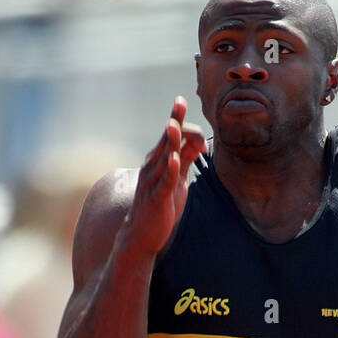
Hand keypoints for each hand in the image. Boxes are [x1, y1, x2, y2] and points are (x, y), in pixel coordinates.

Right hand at [126, 97, 206, 255]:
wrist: (141, 236)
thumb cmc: (160, 206)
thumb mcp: (176, 180)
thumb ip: (184, 161)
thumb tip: (197, 143)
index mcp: (157, 162)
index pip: (171, 137)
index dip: (181, 124)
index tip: (184, 104)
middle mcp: (152, 168)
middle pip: (166, 140)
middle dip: (174, 121)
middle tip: (180, 101)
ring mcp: (152, 183)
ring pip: (162, 158)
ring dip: (169, 142)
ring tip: (174, 125)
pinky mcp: (156, 199)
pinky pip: (163, 183)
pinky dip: (168, 170)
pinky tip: (173, 159)